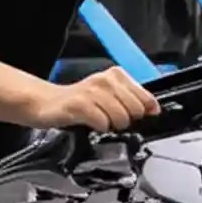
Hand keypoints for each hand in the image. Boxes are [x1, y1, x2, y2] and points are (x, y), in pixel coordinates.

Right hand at [30, 67, 161, 131]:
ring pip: (121, 117)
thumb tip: (154, 109)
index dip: (142, 112)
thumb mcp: (109, 96)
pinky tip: (90, 122)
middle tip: (111, 118)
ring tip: (100, 120)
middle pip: (135, 110)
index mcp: (116, 75)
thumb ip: (133, 100)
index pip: (145, 98)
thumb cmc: (80, 101)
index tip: (134, 116)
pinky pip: (102, 122)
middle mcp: (105, 79)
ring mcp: (92, 91)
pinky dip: (98, 127)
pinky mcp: (79, 104)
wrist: (47, 103)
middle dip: (126, 120)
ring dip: (111, 125)